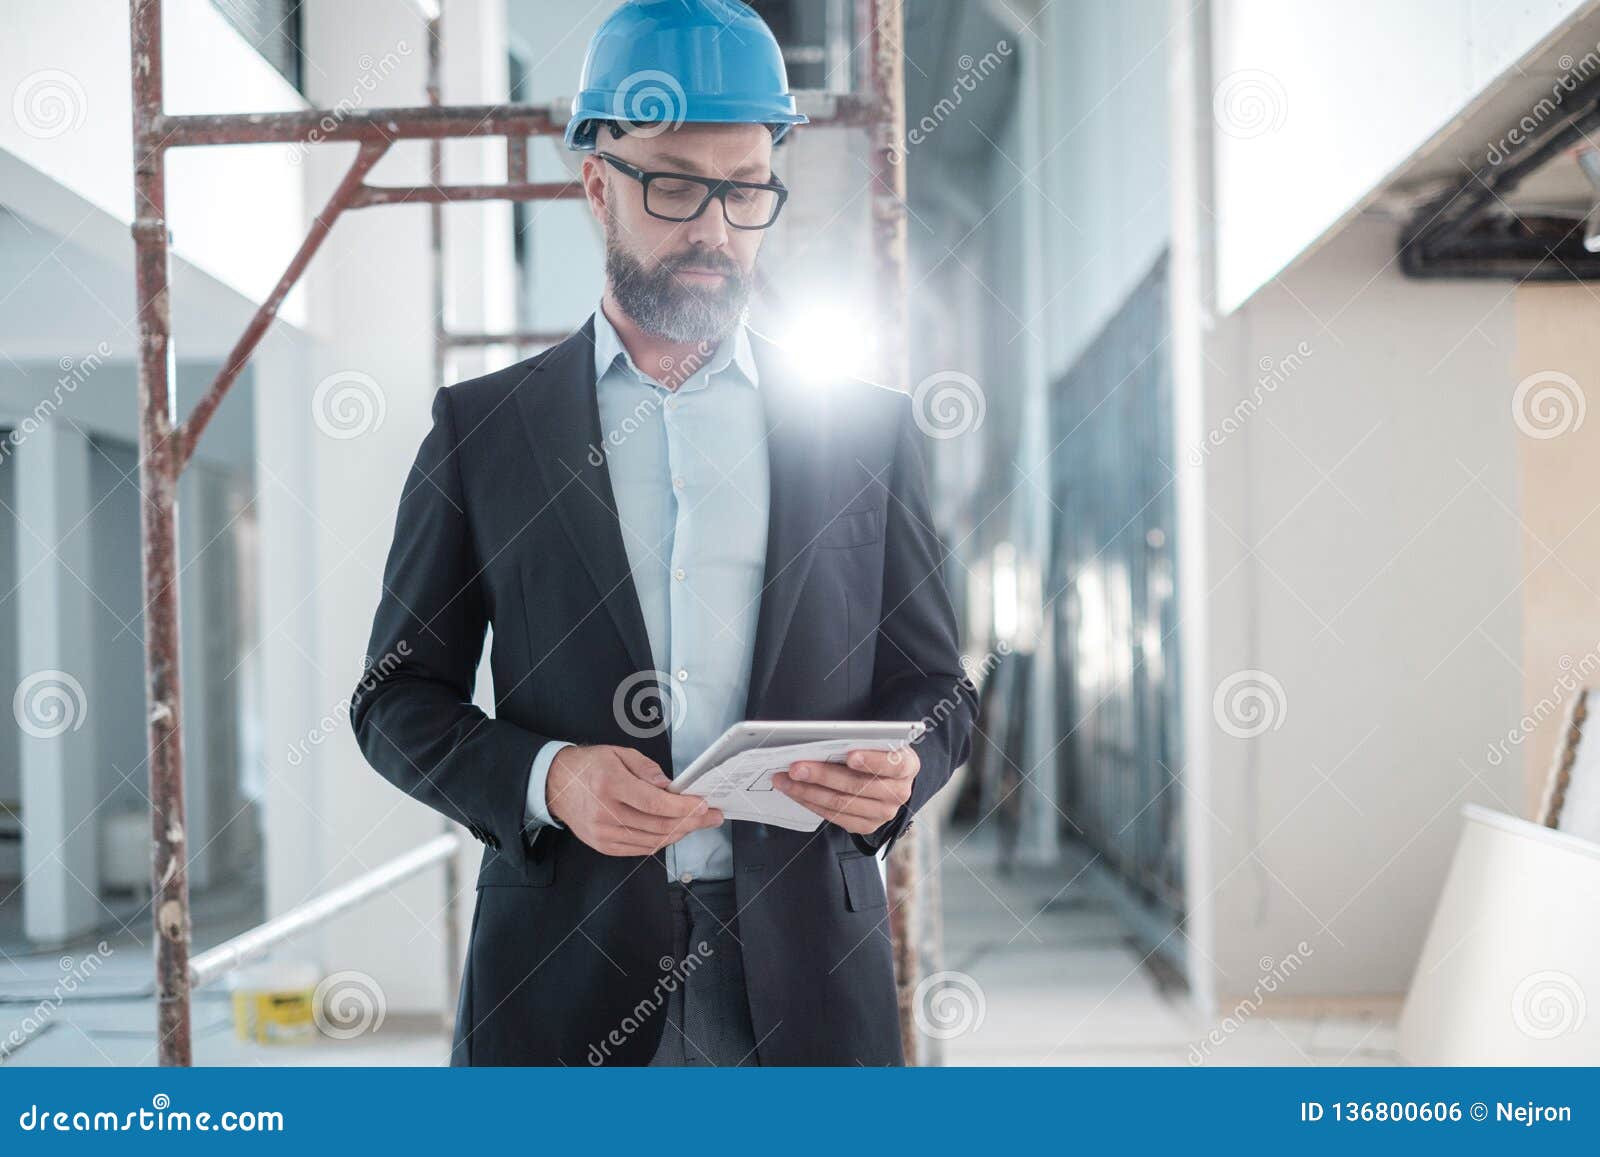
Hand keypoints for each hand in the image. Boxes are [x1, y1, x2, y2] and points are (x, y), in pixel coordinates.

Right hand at [546, 744, 722, 856]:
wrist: (555, 783)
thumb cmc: (589, 766)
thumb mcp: (619, 753)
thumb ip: (647, 769)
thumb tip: (669, 786)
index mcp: (611, 785)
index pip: (655, 804)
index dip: (683, 808)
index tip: (704, 806)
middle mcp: (606, 813)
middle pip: (658, 826)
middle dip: (691, 822)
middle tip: (711, 817)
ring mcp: (603, 833)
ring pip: (652, 841)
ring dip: (679, 834)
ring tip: (697, 823)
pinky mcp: (602, 845)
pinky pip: (639, 849)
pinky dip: (660, 842)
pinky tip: (674, 832)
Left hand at [773, 745, 918, 835]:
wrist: (888, 779)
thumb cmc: (877, 753)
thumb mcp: (877, 741)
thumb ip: (860, 740)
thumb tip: (822, 740)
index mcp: (906, 765)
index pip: (893, 764)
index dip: (871, 761)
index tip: (850, 755)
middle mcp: (899, 792)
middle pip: (857, 785)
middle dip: (822, 775)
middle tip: (796, 767)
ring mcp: (883, 813)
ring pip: (841, 803)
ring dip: (808, 791)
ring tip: (785, 779)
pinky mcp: (866, 826)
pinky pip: (835, 817)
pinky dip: (811, 803)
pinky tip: (796, 792)